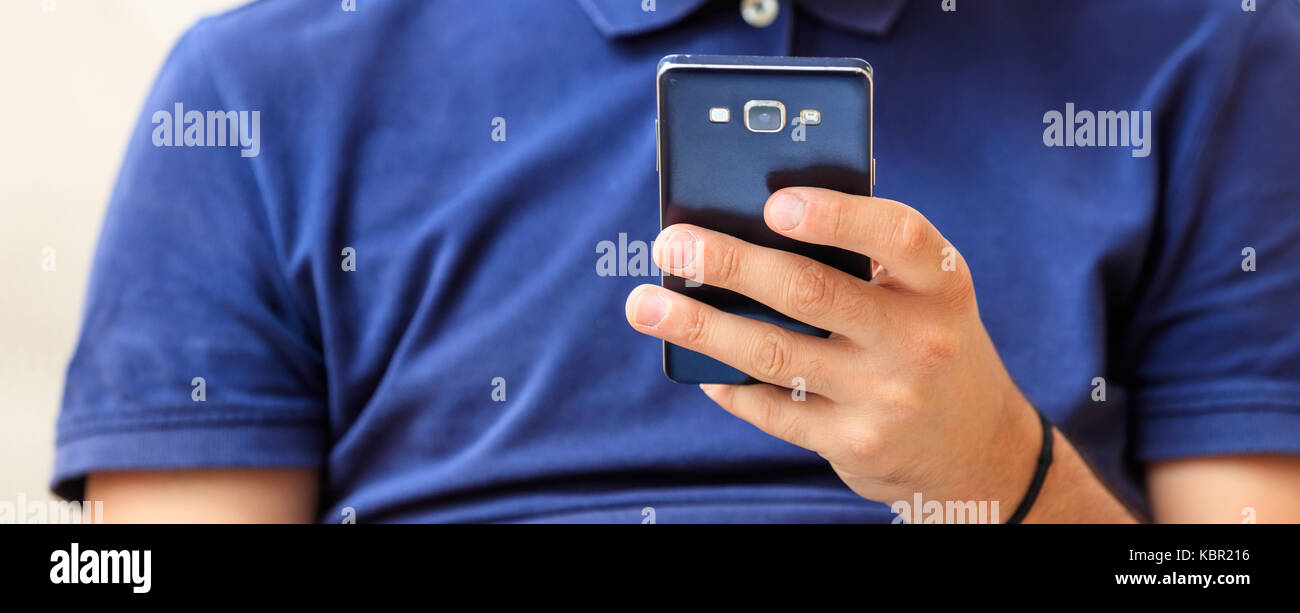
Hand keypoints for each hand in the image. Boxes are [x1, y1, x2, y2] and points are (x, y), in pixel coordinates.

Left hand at [625, 187, 1042, 508]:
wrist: (978, 452)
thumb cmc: (927, 344)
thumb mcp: (924, 296)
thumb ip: (864, 258)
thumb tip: (747, 220)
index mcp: (941, 284)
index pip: (898, 236)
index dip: (837, 216)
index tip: (773, 202)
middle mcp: (918, 342)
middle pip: (810, 292)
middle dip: (729, 264)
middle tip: (669, 245)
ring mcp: (884, 399)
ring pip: (773, 354)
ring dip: (699, 326)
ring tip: (645, 304)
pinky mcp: (853, 444)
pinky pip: (771, 409)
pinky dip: (727, 384)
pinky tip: (696, 366)